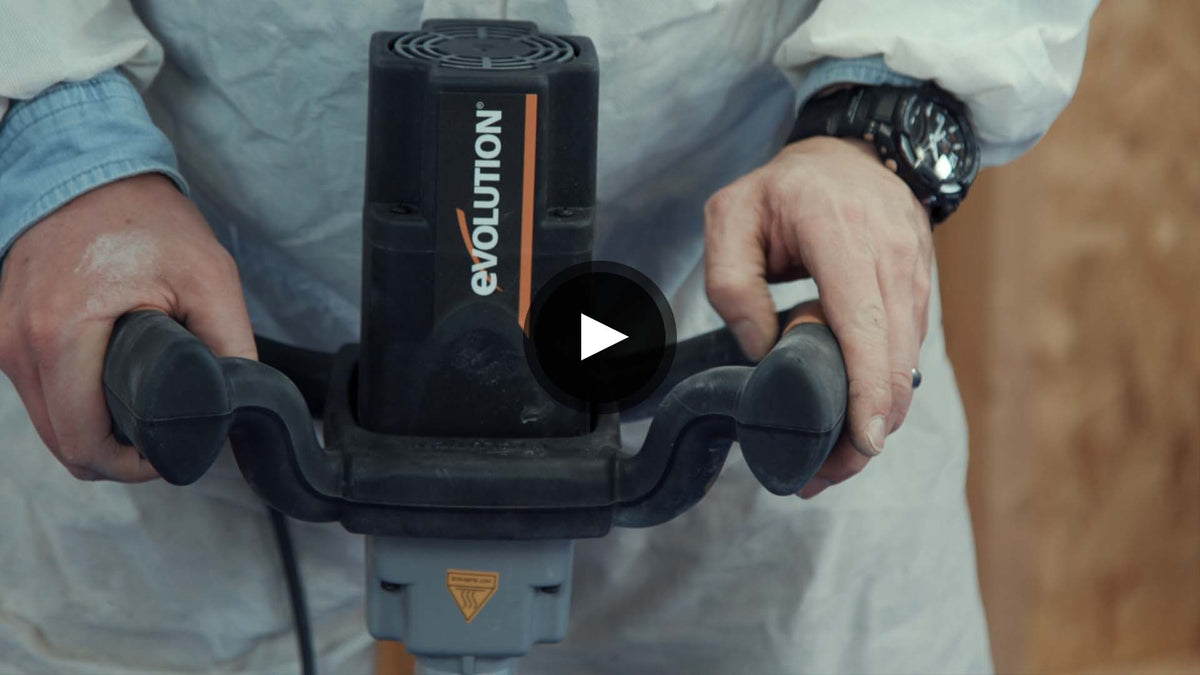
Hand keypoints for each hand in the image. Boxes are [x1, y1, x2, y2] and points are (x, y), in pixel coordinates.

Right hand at [0, 174, 255, 481]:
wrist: (90, 168)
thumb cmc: (147, 219)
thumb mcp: (210, 279)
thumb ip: (232, 349)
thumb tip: (240, 410)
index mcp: (59, 333)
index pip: (83, 442)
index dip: (133, 465)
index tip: (173, 452)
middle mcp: (15, 342)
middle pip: (63, 444)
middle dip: (117, 455)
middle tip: (166, 438)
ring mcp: (1, 338)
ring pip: (48, 423)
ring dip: (94, 431)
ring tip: (144, 413)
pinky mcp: (2, 331)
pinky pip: (38, 392)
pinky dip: (74, 403)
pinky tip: (113, 388)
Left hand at [704, 137, 933, 498]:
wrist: (854, 151)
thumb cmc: (784, 187)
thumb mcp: (729, 219)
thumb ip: (732, 288)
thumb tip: (763, 355)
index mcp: (842, 234)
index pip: (864, 323)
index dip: (867, 388)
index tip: (862, 440)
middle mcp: (892, 254)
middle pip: (894, 357)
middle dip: (869, 426)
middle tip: (825, 473)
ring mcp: (915, 270)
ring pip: (908, 361)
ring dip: (880, 415)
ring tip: (834, 457)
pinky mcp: (922, 287)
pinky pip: (907, 348)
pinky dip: (885, 387)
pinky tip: (855, 413)